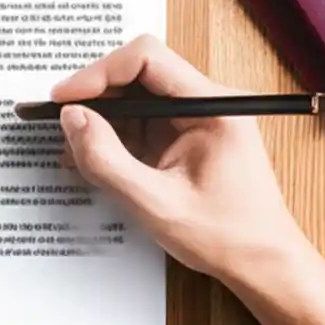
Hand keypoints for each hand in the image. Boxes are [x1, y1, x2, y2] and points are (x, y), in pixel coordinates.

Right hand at [53, 35, 310, 281]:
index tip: (65, 99)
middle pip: (137, 74)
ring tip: (74, 151)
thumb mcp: (158, 205)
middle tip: (61, 124)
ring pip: (135, 99)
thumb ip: (109, 161)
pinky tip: (94, 161)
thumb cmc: (228, 237)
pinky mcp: (184, 137)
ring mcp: (195, 119)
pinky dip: (113, 139)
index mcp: (214, 107)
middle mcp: (207, 103)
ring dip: (101, 120)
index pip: (147, 60)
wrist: (263, 265)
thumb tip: (72, 119)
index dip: (99, 73)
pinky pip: (141, 123)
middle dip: (95, 96)